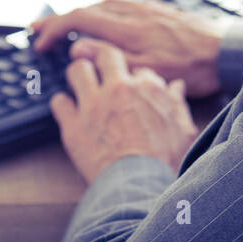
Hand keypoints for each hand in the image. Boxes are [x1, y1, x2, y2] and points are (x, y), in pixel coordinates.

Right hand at [30, 0, 223, 98]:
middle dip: (59, 18)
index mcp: (128, 27)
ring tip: (64, 24)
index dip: (55, 29)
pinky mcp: (156, 10)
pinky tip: (102, 20)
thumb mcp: (148, 71)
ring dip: (79, 12)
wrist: (226, 51)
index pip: (79, 19)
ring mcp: (145, 8)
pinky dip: (100, 10)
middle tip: (38, 29)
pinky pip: (119, 4)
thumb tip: (78, 48)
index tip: (40, 42)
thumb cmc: (191, 67)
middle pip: (87, 8)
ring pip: (102, 4)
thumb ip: (110, 58)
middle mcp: (134, 12)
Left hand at [50, 37, 199, 182]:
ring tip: (79, 86)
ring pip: (77, 70)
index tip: (130, 87)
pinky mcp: (73, 125)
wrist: (140, 187)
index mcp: (148, 88)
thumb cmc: (166, 163)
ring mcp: (93, 104)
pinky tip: (68, 112)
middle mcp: (119, 88)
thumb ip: (178, 105)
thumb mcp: (184, 132)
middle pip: (104, 55)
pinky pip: (59, 102)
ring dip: (78, 76)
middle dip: (101, 60)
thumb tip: (177, 87)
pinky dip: (62, 106)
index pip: (138, 69)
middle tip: (98, 71)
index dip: (133, 78)